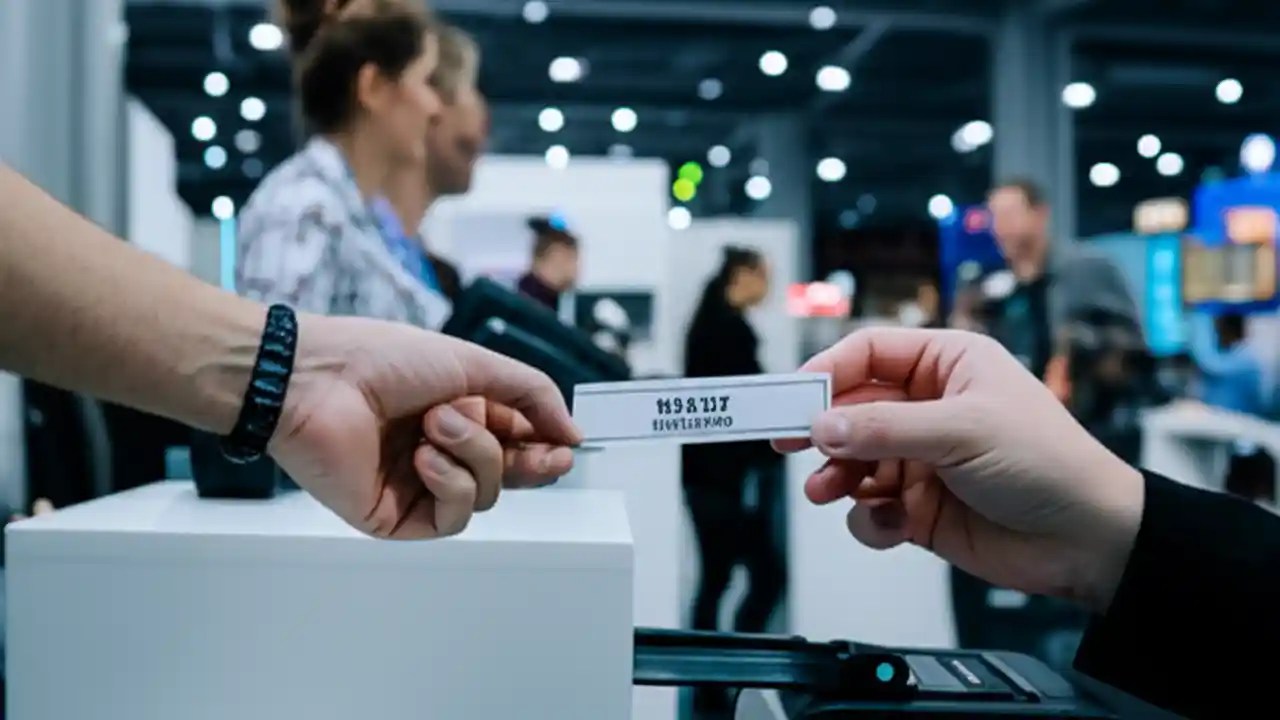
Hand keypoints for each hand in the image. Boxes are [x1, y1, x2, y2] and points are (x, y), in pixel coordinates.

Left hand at [268, 315, 581, 539]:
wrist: (315, 380)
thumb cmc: (381, 360)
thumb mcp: (473, 363)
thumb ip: (530, 394)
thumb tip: (573, 432)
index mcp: (458, 411)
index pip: (517, 440)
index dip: (545, 446)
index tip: (566, 444)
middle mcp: (440, 451)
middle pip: (509, 475)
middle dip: (531, 464)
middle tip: (547, 457)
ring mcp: (418, 485)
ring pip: (485, 494)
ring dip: (474, 456)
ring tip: (436, 424)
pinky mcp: (396, 516)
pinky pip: (452, 516)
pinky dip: (449, 484)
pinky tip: (424, 458)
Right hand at [775, 328, 1143, 612]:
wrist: (1088, 541)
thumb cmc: (1048, 465)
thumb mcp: (962, 431)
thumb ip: (885, 429)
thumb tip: (822, 426)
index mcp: (947, 365)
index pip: (869, 354)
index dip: (828, 371)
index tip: (794, 397)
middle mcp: (930, 408)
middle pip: (851, 409)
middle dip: (821, 429)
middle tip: (786, 444)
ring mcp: (921, 459)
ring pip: (853, 461)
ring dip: (836, 477)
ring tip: (827, 491)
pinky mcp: (918, 506)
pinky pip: (870, 507)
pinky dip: (870, 519)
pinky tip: (891, 524)